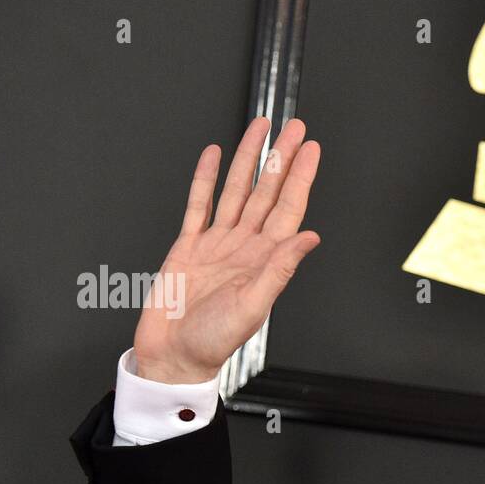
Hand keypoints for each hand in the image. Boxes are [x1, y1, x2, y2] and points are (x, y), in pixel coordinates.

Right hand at [132, 117, 321, 383]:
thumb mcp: (253, 307)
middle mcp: (243, 247)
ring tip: (260, 129)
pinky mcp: (188, 247)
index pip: (287, 208)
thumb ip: (280, 270)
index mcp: (263, 260)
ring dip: (248, 160)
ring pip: (235, 191)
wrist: (173, 356)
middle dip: (281, 158)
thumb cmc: (213, 342)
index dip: (300, 177)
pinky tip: (214, 157)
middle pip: (266, 192)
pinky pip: (198, 205)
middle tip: (295, 128)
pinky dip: (205, 180)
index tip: (311, 150)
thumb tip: (310, 238)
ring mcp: (216, 244)